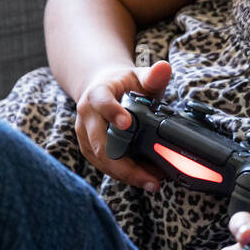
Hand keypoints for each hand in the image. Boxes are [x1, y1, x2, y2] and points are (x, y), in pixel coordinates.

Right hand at [74, 60, 172, 190]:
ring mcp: (85, 135)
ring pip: (101, 160)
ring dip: (127, 174)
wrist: (102, 89)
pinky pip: (104, 166)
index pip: (101, 102)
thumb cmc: (124, 84)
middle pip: (100, 144)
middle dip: (125, 164)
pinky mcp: (89, 149)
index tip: (127, 123)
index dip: (112, 112)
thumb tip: (164, 68)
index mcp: (97, 94)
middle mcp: (86, 116)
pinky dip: (124, 175)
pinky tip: (144, 179)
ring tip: (152, 182)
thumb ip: (153, 75)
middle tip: (151, 177)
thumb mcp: (139, 76)